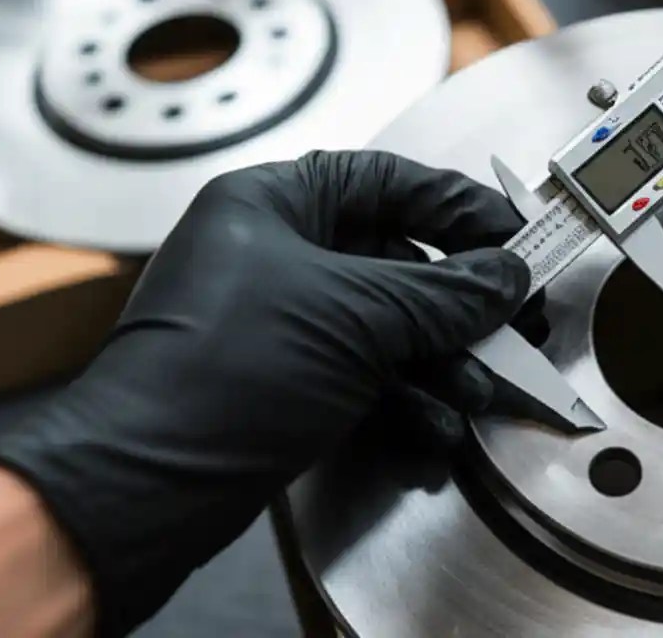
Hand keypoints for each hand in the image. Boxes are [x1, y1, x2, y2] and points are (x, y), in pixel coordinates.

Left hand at [0, 150, 530, 635]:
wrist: (148, 482)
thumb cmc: (227, 370)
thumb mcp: (356, 316)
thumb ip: (442, 292)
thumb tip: (504, 276)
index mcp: (274, 204)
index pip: (385, 181)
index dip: (456, 205)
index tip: (511, 235)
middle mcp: (273, 254)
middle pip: (392, 259)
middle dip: (456, 303)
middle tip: (514, 325)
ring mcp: (276, 323)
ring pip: (381, 326)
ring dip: (439, 361)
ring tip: (479, 392)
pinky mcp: (280, 384)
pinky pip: (359, 375)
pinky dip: (403, 399)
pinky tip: (437, 429)